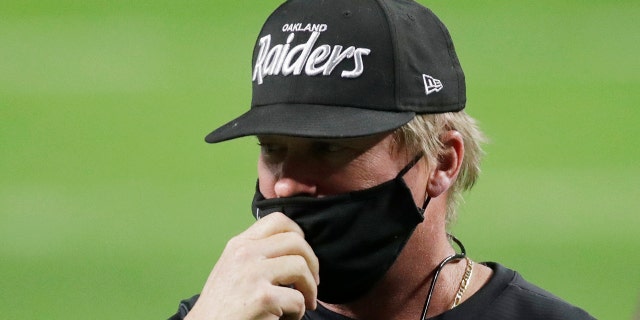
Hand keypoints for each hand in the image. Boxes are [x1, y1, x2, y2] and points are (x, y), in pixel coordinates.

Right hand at [185, 212, 319, 319]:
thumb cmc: (222, 306)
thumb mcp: (233, 268)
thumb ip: (256, 254)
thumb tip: (293, 248)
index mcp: (239, 244)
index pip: (278, 220)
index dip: (299, 234)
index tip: (302, 254)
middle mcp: (245, 253)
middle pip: (296, 242)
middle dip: (312, 264)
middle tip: (312, 283)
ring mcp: (253, 274)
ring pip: (301, 267)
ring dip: (309, 289)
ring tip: (305, 302)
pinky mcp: (262, 298)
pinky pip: (298, 300)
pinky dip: (298, 312)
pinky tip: (287, 317)